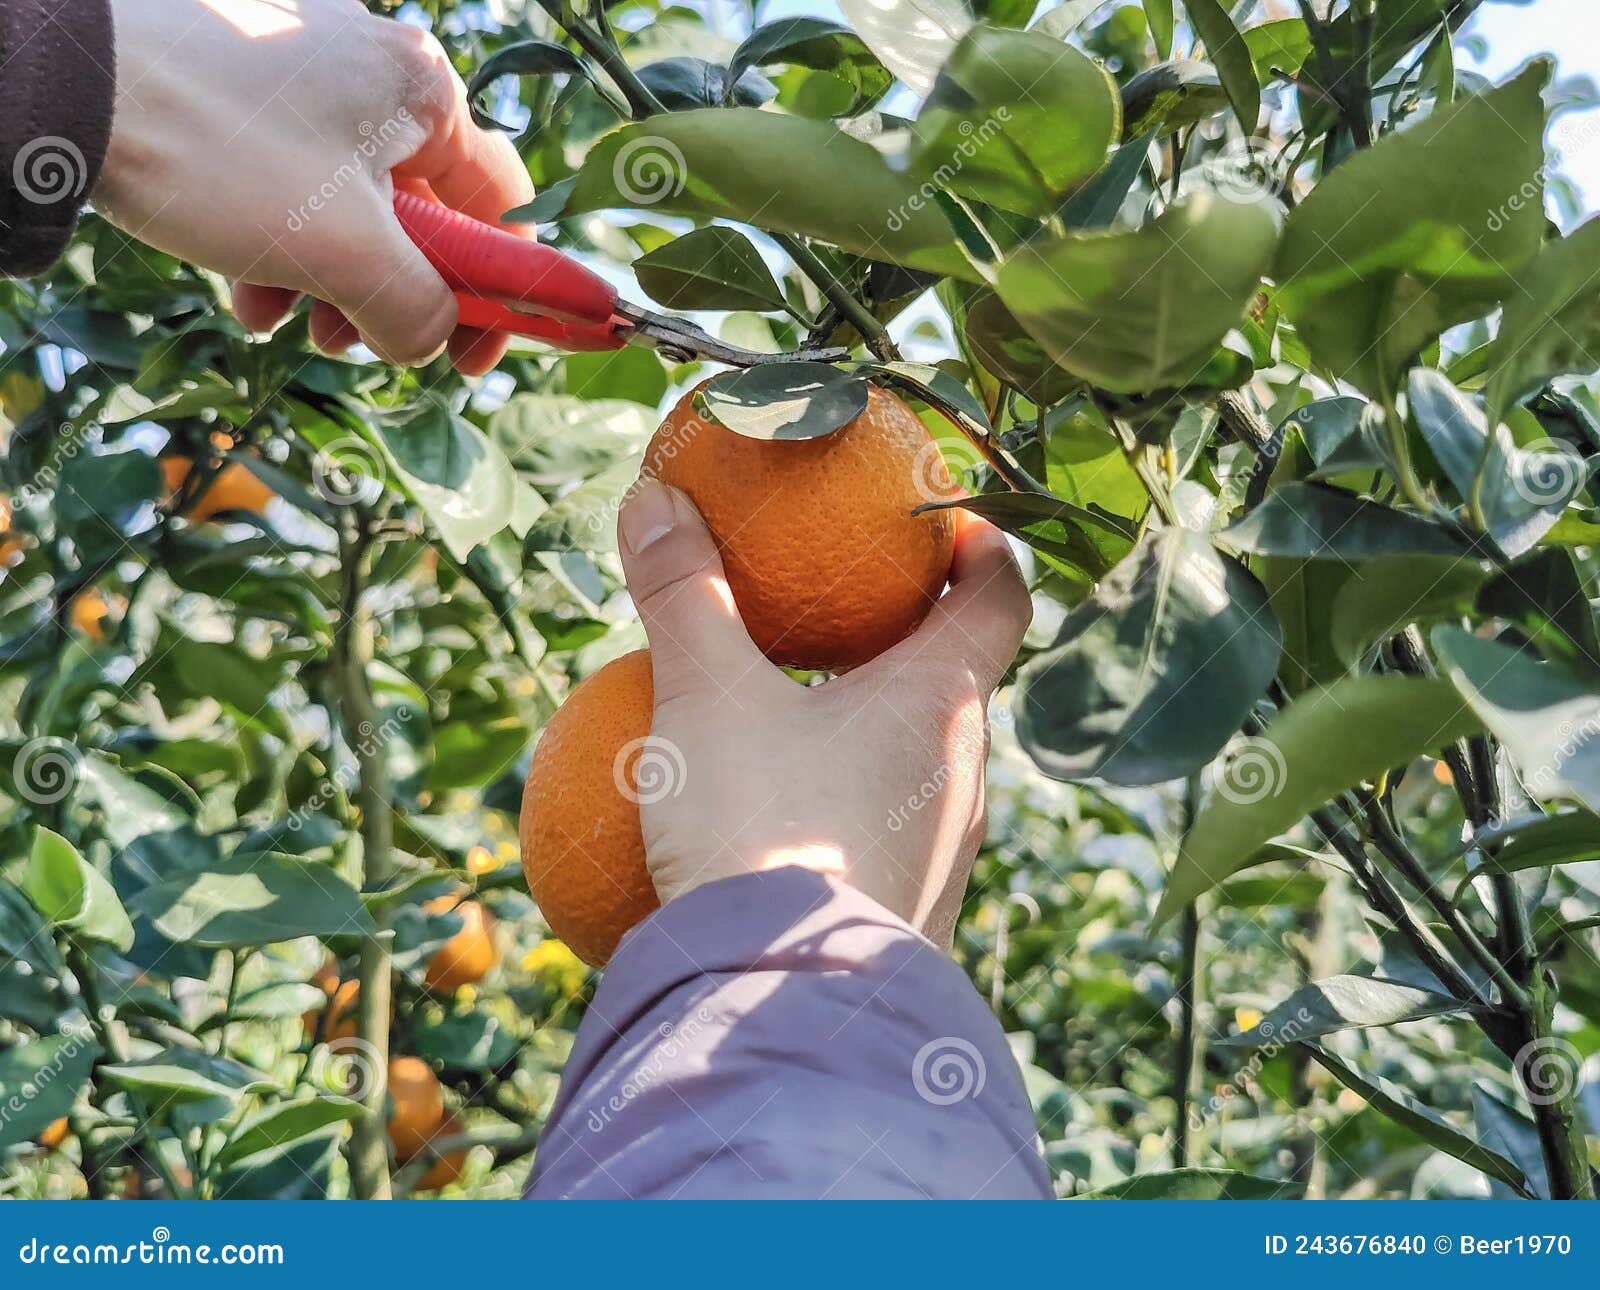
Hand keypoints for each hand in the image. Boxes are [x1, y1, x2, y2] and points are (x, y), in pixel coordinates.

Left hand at [96, 0, 532, 373]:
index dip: (500, 297)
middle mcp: (374, 65)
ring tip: (282, 321)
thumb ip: (416, 310)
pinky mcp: (241, 81)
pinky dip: (278, 241)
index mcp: (424, 90)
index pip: (503, 207)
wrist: (67, 83)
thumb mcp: (344, 254)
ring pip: (349, 204)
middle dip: (388, 294)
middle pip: (421, 214)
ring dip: (327, 280)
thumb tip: (427, 341)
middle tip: (349, 343)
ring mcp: (302, 68)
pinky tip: (241, 284)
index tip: (468, 359)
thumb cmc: (222, 155)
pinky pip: (290, 177)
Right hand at [616, 478, 1031, 949]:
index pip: (1000, 594)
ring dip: (872, 727)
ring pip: (921, 765)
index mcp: (944, 702)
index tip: (938, 520)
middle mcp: (969, 776)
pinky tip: (771, 824)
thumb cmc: (760, 830)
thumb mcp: (704, 698)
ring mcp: (949, 856)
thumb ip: (682, 594)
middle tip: (837, 611)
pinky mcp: (912, 919)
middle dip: (904, 638)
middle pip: (956, 679)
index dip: (979, 543)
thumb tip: (652, 493)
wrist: (780, 1006)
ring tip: (792, 714)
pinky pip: (887, 839)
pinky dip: (843, 808)